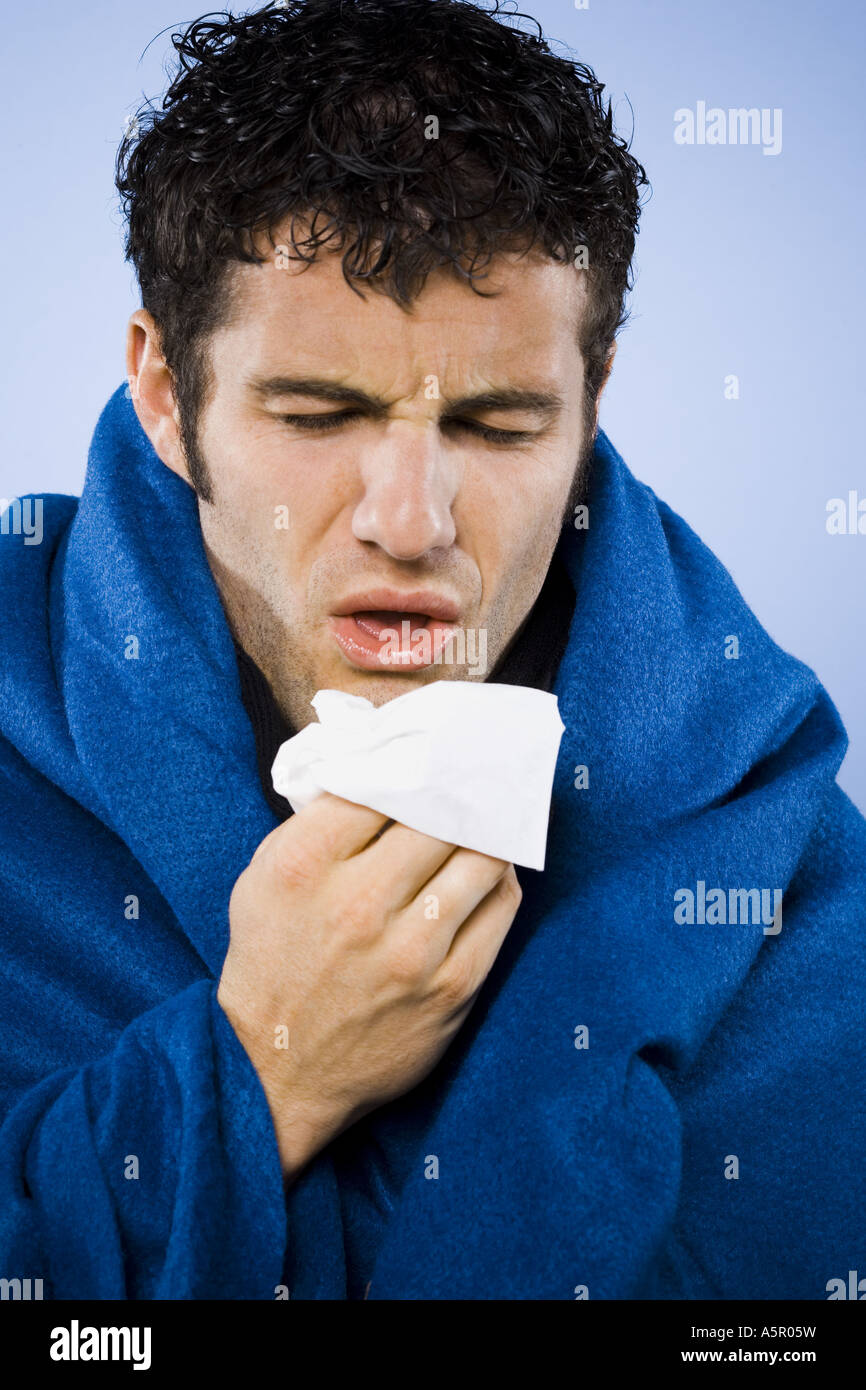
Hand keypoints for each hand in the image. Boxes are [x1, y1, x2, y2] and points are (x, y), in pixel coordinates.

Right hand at [217, 793, 521, 1181]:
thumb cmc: (271, 963)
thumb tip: (379, 765)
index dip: (414, 761)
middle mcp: (358, 903)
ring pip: (482, 857)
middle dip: (460, 792)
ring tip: (489, 822)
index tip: (432, 752)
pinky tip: (489, 872)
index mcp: (303, 865)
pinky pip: (500, 908)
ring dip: (489, 834)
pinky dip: (500, 880)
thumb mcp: (263, 878)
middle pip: (440, 815)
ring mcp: (410, 949)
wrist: (275, 1073)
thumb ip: (314, 820)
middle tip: (476, 777)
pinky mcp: (451, 987)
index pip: (382, 783)